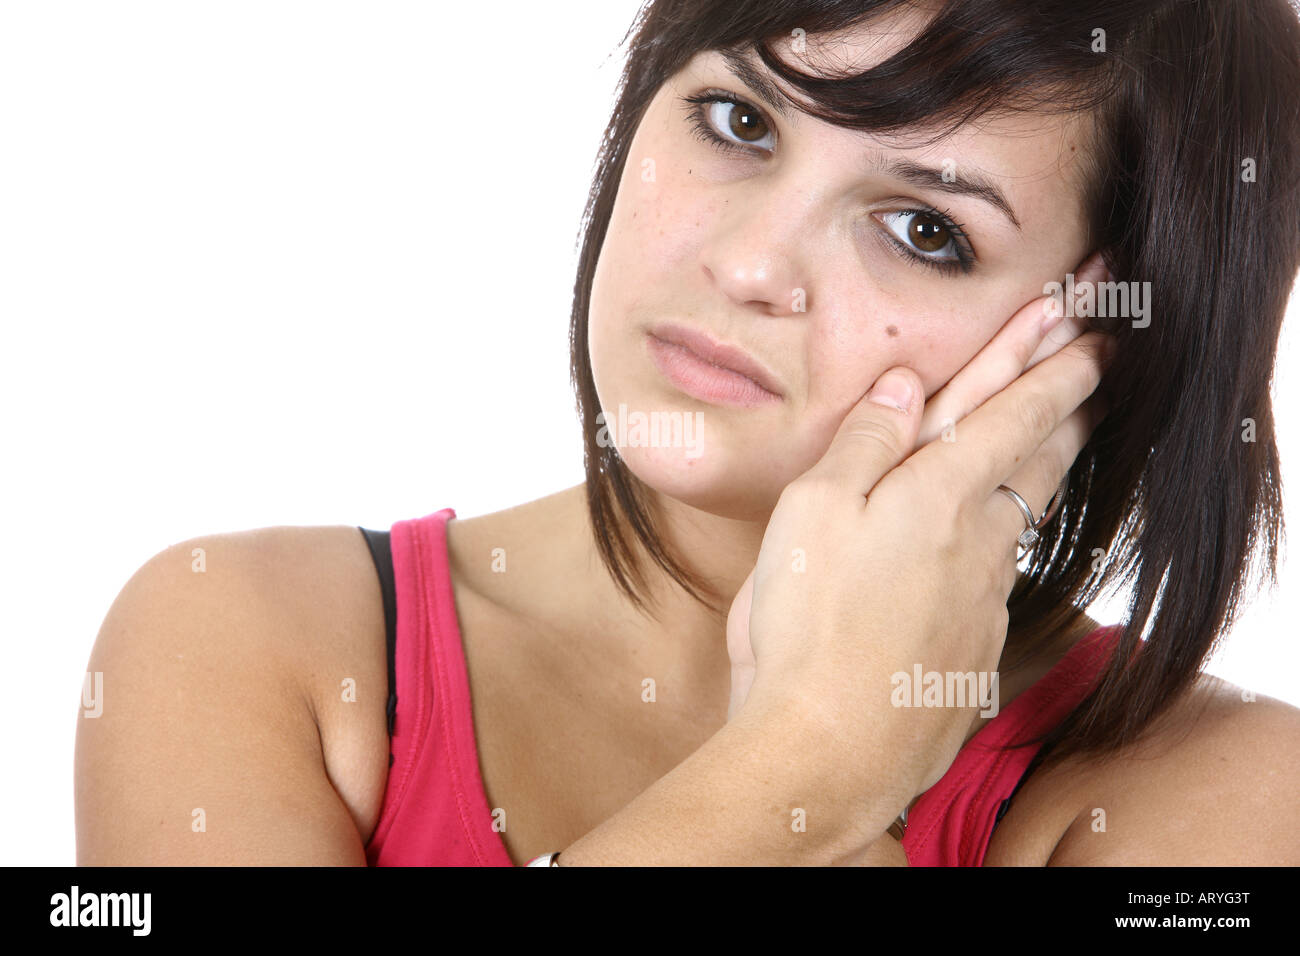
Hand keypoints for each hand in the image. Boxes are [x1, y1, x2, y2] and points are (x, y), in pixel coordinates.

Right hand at [725, 253, 1114, 836]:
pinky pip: (997, 575)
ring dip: (1046, 466)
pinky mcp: (972, 646)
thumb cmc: (806, 622)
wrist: (830, 746)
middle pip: (1041, 458)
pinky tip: (990, 546)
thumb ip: (864, 445)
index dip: (1053, 367)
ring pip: (1025, 517)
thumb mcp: (814, 511)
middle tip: (1097, 364)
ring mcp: (984, 597)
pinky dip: (1003, 540)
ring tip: (1061, 436)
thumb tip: (902, 387)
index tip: (1091, 333)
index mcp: (939, 493)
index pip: (1013, 413)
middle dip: (1071, 405)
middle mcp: (980, 540)